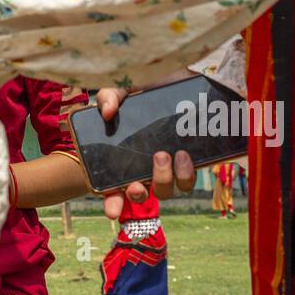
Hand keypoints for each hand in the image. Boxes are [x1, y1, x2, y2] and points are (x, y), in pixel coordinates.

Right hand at [94, 87, 195, 218]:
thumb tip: (107, 113)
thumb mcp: (122, 90)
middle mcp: (143, 169)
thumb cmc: (144, 91)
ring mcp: (166, 168)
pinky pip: (187, 181)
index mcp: (122, 159)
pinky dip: (187, 173)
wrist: (178, 82)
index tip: (112, 212)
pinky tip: (185, 154)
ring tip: (168, 155)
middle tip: (137, 184)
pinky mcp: (187, 164)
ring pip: (165, 191)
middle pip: (140, 196)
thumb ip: (109, 97)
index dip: (112, 203)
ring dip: (164, 180)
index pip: (112, 189)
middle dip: (138, 196)